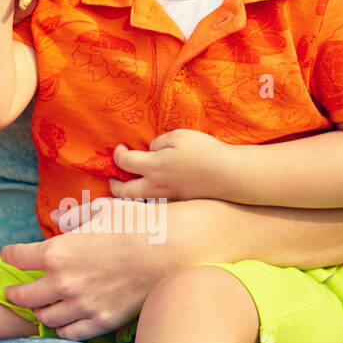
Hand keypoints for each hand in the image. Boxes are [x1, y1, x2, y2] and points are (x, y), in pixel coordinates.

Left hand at [0, 197, 187, 340]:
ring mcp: (83, 304)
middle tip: (13, 291)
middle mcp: (65, 282)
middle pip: (24, 296)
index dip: (10, 255)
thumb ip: (72, 216)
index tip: (9, 254)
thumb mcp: (99, 210)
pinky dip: (62, 328)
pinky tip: (62, 319)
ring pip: (45, 317)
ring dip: (38, 310)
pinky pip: (71, 333)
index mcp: (58, 251)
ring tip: (39, 306)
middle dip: (14, 292)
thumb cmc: (135, 223)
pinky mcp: (102, 320)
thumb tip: (56, 218)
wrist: (172, 248)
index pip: (18, 258)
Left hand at [110, 129, 232, 200]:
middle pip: (124, 193)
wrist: (229, 175)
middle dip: (114, 186)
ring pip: (139, 203)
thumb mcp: (177, 137)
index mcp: (153, 167)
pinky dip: (148, 200)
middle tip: (112, 179)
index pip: (124, 163)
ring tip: (129, 187)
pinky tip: (151, 192)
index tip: (121, 148)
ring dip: (129, 196)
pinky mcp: (179, 204)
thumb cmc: (203, 152)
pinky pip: (155, 205)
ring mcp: (167, 198)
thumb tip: (149, 152)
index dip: (118, 154)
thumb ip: (157, 144)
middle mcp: (156, 186)